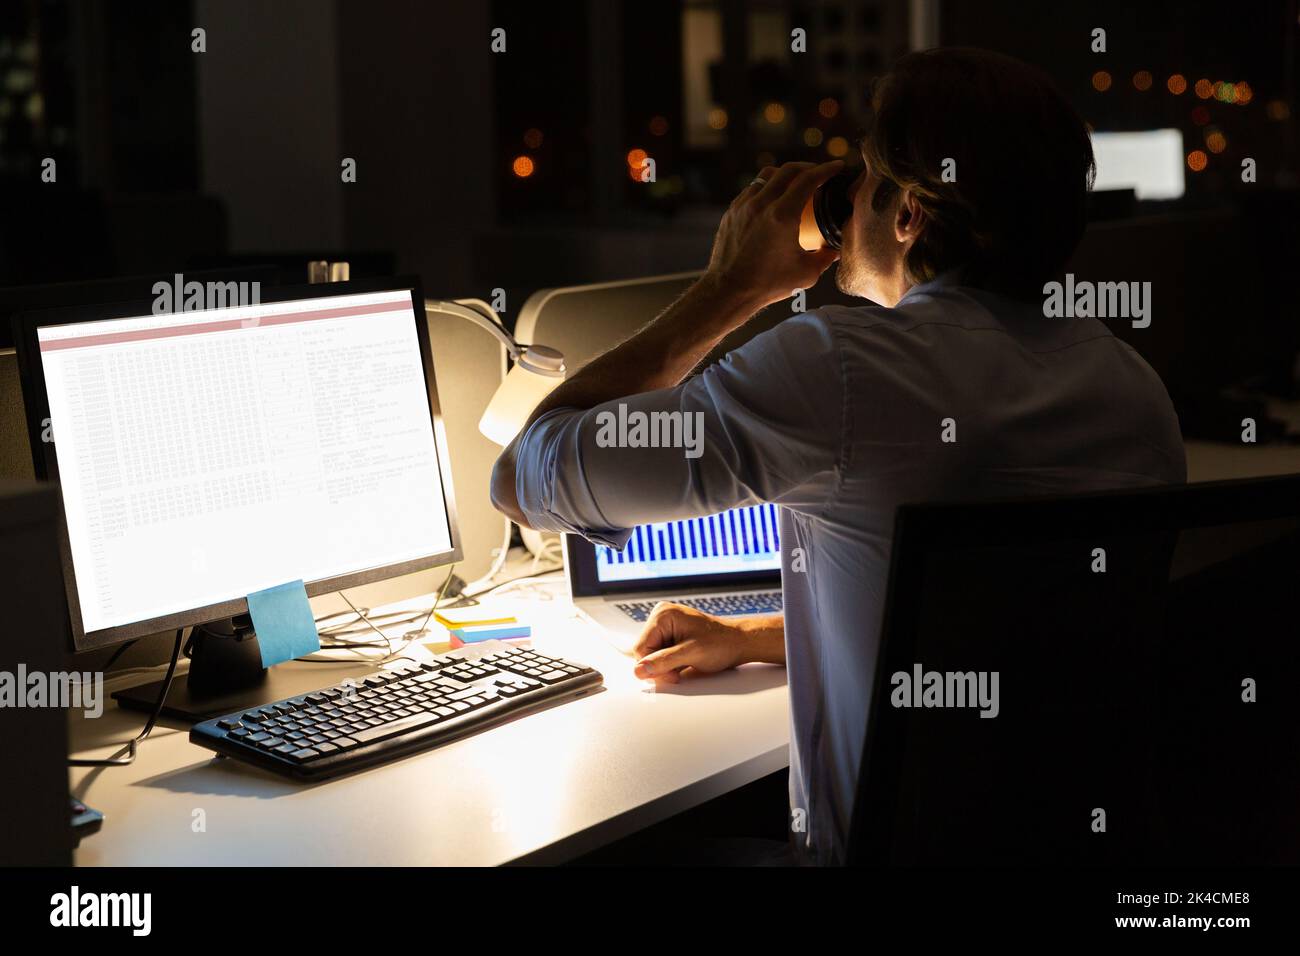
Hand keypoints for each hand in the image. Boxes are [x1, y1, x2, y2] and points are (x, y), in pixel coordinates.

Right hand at [631, 602, 746, 682]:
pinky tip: (684, 662)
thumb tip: (639, 670)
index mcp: (663, 615)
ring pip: (652, 655)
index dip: (653, 666)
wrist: (739, 643)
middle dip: (660, 666)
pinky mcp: (671, 635)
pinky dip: (670, 664)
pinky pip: (660, 654)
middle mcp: (662, 617)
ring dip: (666, 666)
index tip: (671, 674)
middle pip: (645, 651)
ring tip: (685, 664)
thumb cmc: (721, 643)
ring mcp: (666, 626)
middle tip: (679, 672)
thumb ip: (663, 661)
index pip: (641, 648)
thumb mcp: (691, 654)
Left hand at [706, 161, 843, 308]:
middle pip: (788, 170)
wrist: (728, 291)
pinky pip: (751, 189)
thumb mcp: (806, 273)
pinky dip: (766, 187)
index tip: (837, 167)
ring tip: (795, 183)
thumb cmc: (766, 285)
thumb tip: (837, 249)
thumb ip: (826, 257)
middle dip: (807, 167)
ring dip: (784, 175)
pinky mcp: (732, 212)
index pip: (808, 180)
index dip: (826, 170)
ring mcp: (743, 206)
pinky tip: (772, 198)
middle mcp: (761, 205)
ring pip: (766, 176)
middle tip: (818, 173)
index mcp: (782, 216)